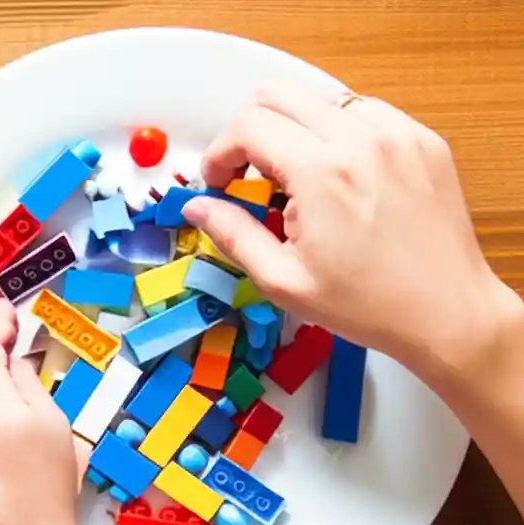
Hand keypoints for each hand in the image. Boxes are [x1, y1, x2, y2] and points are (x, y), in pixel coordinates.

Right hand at [183, 85, 516, 380]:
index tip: (220, 182)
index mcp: (321, 174)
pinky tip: (339, 177)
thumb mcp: (283, 280)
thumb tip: (196, 207)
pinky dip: (338, 134)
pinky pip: (365, 113)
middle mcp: (361, 141)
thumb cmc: (368, 304)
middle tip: (248, 173)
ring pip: (320, 100)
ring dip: (295, 131)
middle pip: (278, 95)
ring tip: (298, 180)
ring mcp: (397, 135)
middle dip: (249, 131)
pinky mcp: (421, 141)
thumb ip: (232, 234)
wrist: (446, 312)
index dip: (220, 153)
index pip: (248, 126)